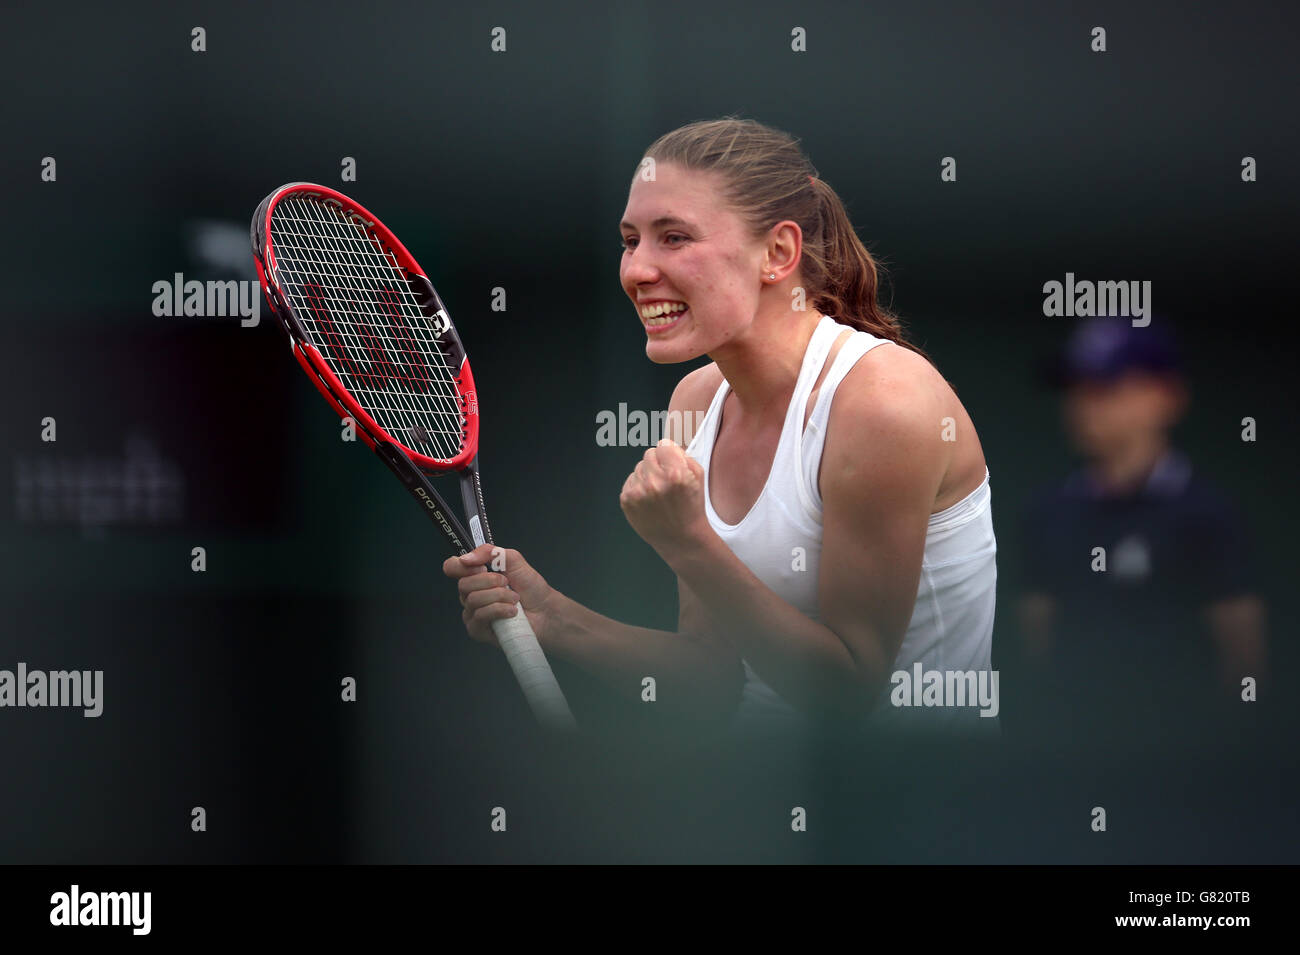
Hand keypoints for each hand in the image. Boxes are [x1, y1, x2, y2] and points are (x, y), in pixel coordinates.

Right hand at [441, 543, 556, 647]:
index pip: (451, 567)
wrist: (545, 610)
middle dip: (490, 582)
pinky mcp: (478, 630)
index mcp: (475, 576)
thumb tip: (466, 558)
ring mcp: (472, 613)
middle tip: (507, 583)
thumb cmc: (531, 587)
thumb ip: (490, 552)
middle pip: (463, 584)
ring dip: (500, 596)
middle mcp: (470, 595)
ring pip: (473, 600)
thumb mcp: (513, 560)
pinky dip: (499, 610)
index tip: (482, 567)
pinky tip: (511, 612)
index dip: (460, 566)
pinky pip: (480, 616)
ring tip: (514, 599)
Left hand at [619, 438, 711, 561]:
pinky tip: (649, 500)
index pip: (663, 445)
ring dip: (647, 476)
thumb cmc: (691, 508)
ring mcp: (638, 493)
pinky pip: (629, 481)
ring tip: (658, 493)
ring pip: (638, 468)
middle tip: (666, 480)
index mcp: (675, 474)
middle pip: (649, 454)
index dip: (669, 453)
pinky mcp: (627, 501)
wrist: (681, 539)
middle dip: (657, 464)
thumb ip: (683, 455)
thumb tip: (667, 445)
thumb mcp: (698, 477)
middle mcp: (655, 482)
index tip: (671, 462)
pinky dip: (638, 488)